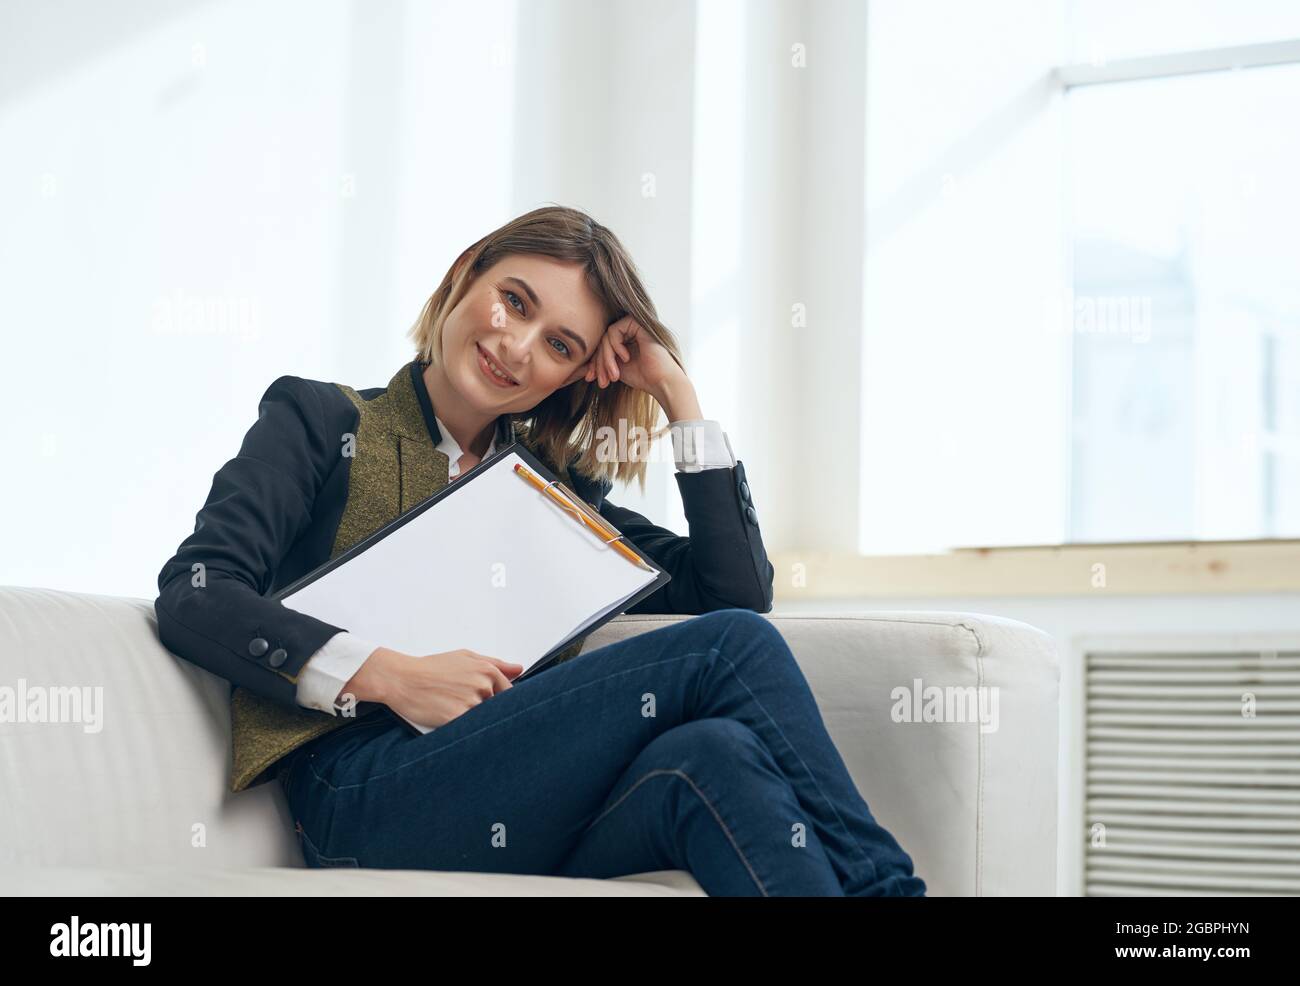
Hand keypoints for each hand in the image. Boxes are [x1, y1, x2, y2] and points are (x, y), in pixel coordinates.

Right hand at [341, 646, 523, 729]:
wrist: (401, 678)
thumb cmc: (431, 668)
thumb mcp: (464, 657)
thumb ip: (495, 663)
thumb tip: (518, 669)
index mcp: (486, 670)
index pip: (510, 693)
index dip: (503, 702)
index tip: (497, 708)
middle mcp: (482, 685)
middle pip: (498, 708)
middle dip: (488, 712)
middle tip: (471, 712)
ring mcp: (470, 702)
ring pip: (484, 720)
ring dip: (477, 722)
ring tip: (457, 716)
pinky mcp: (457, 718)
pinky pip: (470, 730)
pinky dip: (466, 731)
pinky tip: (455, 726)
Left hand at [582, 315, 682, 399]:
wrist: (662, 381)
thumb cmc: (643, 377)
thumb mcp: (615, 369)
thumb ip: (601, 362)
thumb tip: (581, 364)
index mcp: (625, 340)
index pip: (601, 346)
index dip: (594, 362)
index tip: (591, 378)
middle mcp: (629, 331)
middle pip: (602, 340)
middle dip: (599, 362)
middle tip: (601, 380)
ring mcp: (634, 326)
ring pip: (606, 336)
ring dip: (606, 358)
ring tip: (613, 374)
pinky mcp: (637, 323)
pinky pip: (615, 330)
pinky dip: (615, 346)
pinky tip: (625, 358)